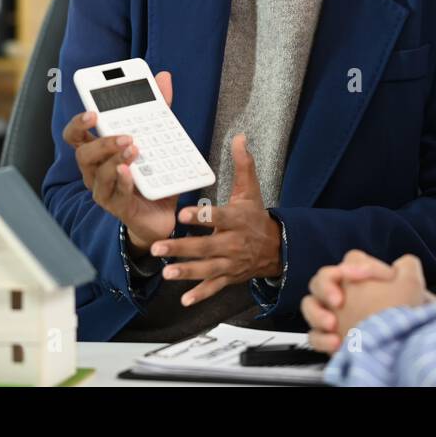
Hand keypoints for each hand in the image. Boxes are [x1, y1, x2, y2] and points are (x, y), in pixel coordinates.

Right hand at [61, 70, 176, 251]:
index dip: (78, 123)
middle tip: (126, 135)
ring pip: (97, 174)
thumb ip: (160, 108)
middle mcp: (95, 170)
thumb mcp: (158, 137)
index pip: (76, 135)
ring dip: (114, 159)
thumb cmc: (151, 172)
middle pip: (82, 154)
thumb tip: (164, 77)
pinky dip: (123, 182)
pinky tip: (132, 173)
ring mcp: (104, 190)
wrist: (162, 211)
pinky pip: (115, 194)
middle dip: (102, 142)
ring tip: (134, 149)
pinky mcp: (118, 207)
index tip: (93, 111)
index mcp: (98, 151)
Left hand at [146, 133, 281, 307]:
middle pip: (206, 246)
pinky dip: (200, 294)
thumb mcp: (251, 190)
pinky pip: (215, 287)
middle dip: (182, 248)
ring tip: (166, 272)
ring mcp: (231, 262)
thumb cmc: (256, 216)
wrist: (277, 248)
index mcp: (237, 219)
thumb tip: (238, 137)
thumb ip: (242, 164)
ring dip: (186, 272)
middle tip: (158, 246)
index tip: (183, 213)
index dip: (201, 216)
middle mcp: (233, 243)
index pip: (218, 217)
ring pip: (208, 269)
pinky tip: (184, 300)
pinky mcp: (229, 276)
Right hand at [302, 251, 433, 352]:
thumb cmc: (404, 314)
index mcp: (361, 279)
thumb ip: (408, 266)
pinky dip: (323, 339)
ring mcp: (334, 317)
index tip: (366, 276)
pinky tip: (336, 342)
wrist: (398, 348)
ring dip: (318, 313)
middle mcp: (344, 296)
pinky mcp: (331, 340)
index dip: (354, 267)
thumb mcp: (412, 284)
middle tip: (338, 300)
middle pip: (320, 280)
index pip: (348, 261)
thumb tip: (403, 263)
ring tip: (332, 324)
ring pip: (310, 305)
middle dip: (326, 287)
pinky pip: (314, 335)